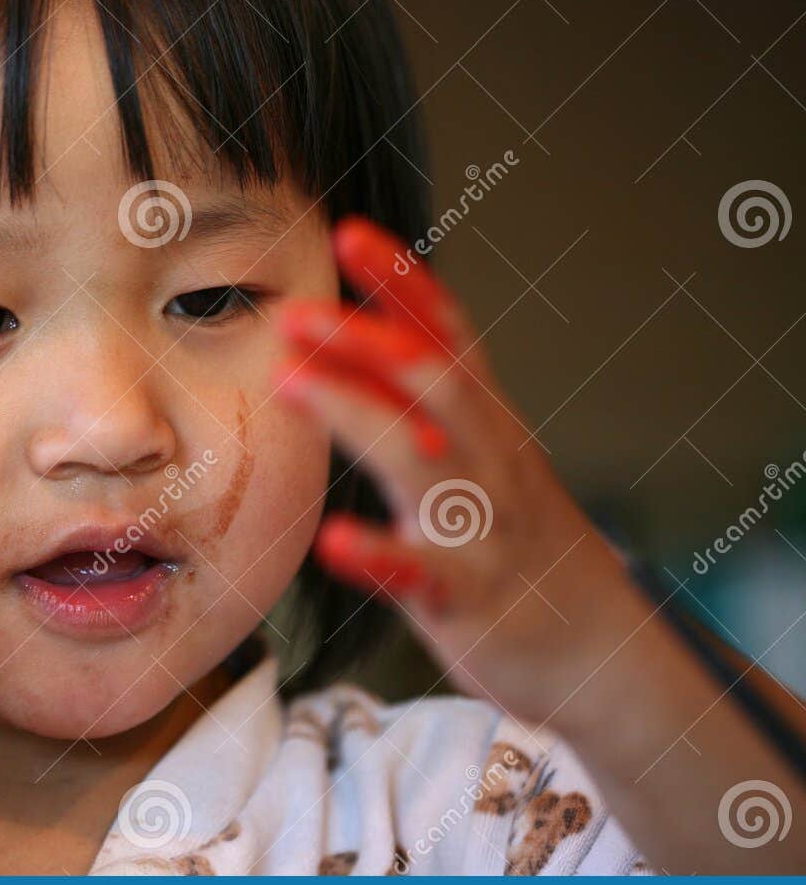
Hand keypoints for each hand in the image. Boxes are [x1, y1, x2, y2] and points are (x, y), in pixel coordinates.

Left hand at [272, 218, 644, 733]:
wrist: (597, 649)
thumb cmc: (516, 541)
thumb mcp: (481, 457)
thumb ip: (423, 402)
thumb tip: (348, 337)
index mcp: (486, 423)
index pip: (447, 336)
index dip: (404, 283)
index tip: (350, 234)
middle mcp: (489, 460)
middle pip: (433, 382)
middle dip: (363, 339)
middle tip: (291, 312)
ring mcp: (483, 526)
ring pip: (425, 458)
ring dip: (355, 411)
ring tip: (288, 381)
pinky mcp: (472, 597)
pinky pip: (423, 574)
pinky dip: (378, 555)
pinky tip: (332, 540)